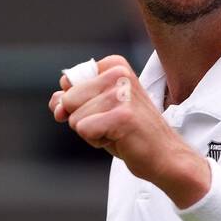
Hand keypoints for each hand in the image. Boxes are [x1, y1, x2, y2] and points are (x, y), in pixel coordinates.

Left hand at [51, 56, 209, 204]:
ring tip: (118, 132)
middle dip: (84, 120)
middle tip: (112, 125)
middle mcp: (118, 73)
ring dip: (92, 133)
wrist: (164, 156)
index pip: (68, 84)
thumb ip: (72, 101)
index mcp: (113, 65)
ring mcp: (121, 93)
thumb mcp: (98, 110)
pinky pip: (84, 130)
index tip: (106, 111)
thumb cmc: (129, 133)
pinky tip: (119, 139)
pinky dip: (96, 142)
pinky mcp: (122, 115)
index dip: (80, 106)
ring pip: (75, 118)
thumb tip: (56, 105)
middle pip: (68, 101)